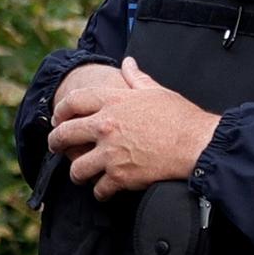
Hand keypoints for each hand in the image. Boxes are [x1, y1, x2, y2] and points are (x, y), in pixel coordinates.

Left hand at [49, 60, 222, 191]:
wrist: (198, 144)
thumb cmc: (181, 117)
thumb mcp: (157, 91)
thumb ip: (137, 77)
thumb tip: (128, 63)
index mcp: (113, 101)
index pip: (73, 101)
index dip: (60, 110)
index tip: (58, 118)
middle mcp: (106, 126)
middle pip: (64, 134)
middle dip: (55, 142)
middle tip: (56, 147)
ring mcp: (111, 153)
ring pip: (77, 168)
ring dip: (77, 172)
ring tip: (81, 174)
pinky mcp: (121, 176)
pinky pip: (99, 188)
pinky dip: (101, 192)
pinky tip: (105, 190)